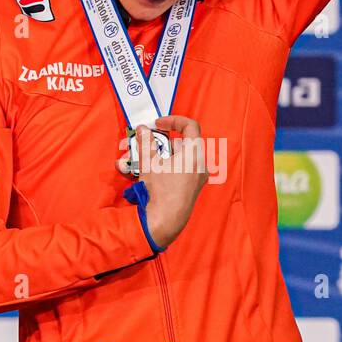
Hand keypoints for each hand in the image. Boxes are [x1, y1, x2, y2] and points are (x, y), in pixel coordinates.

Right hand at [117, 116, 208, 249]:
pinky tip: (149, 173)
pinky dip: (165, 167)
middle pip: (182, 143)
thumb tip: (143, 130)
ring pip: (179, 158)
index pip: (190, 126)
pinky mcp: (191, 188)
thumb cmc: (160, 192)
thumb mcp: (149, 162)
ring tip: (141, 161)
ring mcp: (197, 178)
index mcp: (194, 153)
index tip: (158, 124)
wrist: (165, 221)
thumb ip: (146, 142)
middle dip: (160, 142)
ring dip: (160, 155)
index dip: (173, 120)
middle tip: (146, 143)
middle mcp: (200, 164)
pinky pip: (180, 170)